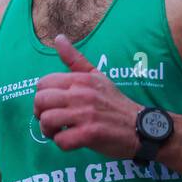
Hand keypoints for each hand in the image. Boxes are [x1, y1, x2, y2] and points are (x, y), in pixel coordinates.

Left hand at [33, 35, 139, 158]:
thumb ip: (75, 60)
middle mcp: (82, 94)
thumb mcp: (97, 76)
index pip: (43, 83)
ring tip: (59, 131)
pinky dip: (62, 143)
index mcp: (81, 79)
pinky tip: (70, 140)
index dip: (43, 96)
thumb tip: (58, 38)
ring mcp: (86, 114)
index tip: (53, 105)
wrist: (141, 127)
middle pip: (40, 101)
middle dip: (41, 113)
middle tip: (52, 120)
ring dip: (48, 130)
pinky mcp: (90, 134)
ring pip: (47, 120)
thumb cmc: (114, 103)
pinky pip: (60, 140)